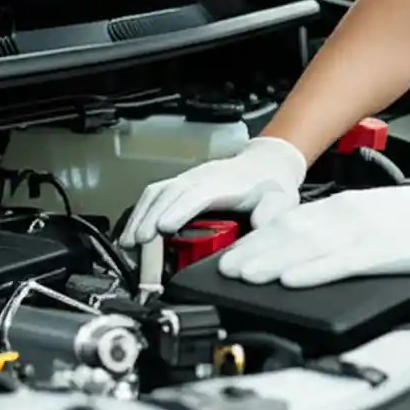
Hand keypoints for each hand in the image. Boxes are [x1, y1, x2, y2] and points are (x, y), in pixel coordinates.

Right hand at [119, 137, 307, 247]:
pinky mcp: (181, 185)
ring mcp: (188, 179)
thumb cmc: (271, 184)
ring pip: (156, 194)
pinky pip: (155, 195)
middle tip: (137, 245)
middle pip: (167, 195)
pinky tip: (134, 231)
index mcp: (223, 182)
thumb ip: (272, 213)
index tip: (162, 228)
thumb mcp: (280, 199)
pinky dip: (140, 212)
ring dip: (140, 217)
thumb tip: (260, 225)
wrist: (268, 164)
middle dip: (149, 219)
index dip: (178, 210)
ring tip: (128, 243)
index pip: (195, 194)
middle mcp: (200, 178)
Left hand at [217, 168, 409, 287]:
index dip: (255, 241)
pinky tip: (293, 280)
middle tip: (225, 271)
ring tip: (246, 276)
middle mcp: (344, 215)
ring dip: (272, 261)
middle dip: (253, 253)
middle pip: (288, 235)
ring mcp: (362, 233)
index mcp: (340, 207)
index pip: (288, 223)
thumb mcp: (366, 217)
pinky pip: (340, 262)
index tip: (231, 258)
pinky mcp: (381, 251)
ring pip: (307, 247)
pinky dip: (313, 271)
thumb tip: (301, 253)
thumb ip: (334, 233)